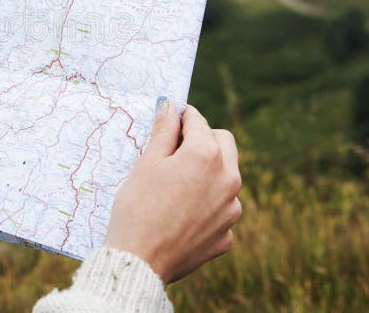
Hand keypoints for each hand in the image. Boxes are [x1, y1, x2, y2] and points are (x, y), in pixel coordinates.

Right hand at [104, 99, 241, 283]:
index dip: (181, 117)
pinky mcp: (227, 235)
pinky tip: (179, 213)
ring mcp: (231, 210)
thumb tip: (169, 106)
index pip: (197, 121)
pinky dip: (205, 204)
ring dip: (207, 172)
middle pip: (223, 143)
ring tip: (175, 186)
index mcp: (206, 155)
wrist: (140, 262)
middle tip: (174, 149)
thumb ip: (163, 131)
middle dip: (203, 139)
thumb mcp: (146, 164)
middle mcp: (228, 179)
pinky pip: (221, 208)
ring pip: (226, 177)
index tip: (170, 118)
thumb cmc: (136, 207)